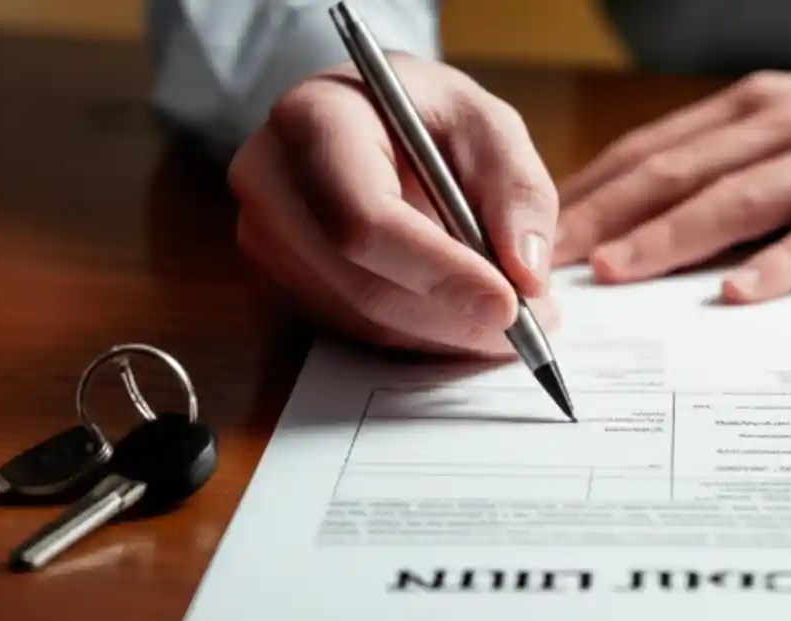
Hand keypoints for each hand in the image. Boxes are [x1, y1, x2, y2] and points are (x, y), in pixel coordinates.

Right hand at [228, 54, 557, 356]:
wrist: (363, 119)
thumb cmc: (422, 114)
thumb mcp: (487, 124)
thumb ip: (518, 191)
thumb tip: (527, 275)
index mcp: (313, 120)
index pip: (364, 217)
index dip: (440, 271)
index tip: (509, 303)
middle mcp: (269, 184)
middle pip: (363, 283)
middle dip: (454, 316)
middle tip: (528, 324)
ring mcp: (262, 241)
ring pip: (362, 320)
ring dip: (443, 333)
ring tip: (504, 317)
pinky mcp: (274, 285)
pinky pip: (350, 334)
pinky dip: (416, 337)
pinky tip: (456, 314)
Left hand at [555, 66, 790, 301]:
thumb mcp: (783, 131)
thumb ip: (716, 166)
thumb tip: (625, 222)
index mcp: (748, 108)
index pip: (650, 150)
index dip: (590, 191)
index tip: (533, 233)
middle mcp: (783, 121)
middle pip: (678, 173)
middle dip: (606, 217)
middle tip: (546, 262)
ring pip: (739, 200)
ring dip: (671, 237)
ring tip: (617, 272)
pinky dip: (782, 264)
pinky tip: (739, 294)